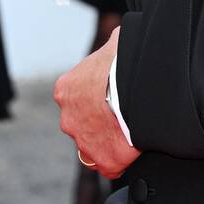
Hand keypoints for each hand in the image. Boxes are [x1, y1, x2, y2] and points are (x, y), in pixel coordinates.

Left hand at [53, 25, 140, 178]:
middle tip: (124, 117)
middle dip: (100, 124)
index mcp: (66, 90)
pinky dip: (122, 160)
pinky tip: (137, 150)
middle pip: (83, 126)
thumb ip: (112, 46)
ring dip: (109, 143)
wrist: (136, 85)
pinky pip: (111, 166)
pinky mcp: (105, 160)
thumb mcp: (114, 43)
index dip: (96, 102)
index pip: (78, 100)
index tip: (112, 100)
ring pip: (94, 148)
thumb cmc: (125, 60)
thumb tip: (122, 37)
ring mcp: (84, 142)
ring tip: (132, 134)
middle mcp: (68, 118)